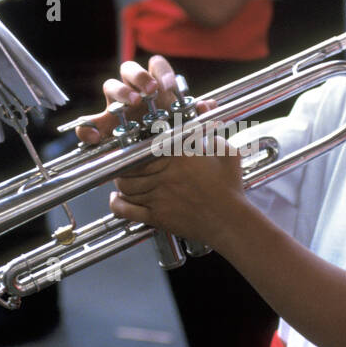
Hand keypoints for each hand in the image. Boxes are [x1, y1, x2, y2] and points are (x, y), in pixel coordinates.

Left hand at [73, 55, 238, 242]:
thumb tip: (207, 125)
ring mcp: (158, 197)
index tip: (135, 145)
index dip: (136, 145)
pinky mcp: (157, 217)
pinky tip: (115, 198)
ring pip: (125, 187)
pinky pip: (127, 211)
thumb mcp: (227, 154)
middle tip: (125, 163)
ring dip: (120, 182)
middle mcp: (165, 175)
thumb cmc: (230, 189)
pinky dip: (116, 204)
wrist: (229, 221)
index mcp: (179, 156)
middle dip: (124, 164)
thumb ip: (214, 136)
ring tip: (122, 178)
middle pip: (129, 166)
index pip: (146, 146)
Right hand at [74, 55, 218, 144]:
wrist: (157, 162)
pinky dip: (89, 127)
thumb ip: (196, 116)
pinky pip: (89, 123)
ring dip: (121, 91)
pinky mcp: (103, 126)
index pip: (156, 65)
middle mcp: (134, 91)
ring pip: (111, 86)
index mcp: (155, 87)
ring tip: (132, 103)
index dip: (161, 70)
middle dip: (140, 77)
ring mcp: (117, 106)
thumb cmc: (171, 136)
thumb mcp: (185, 127)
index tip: (167, 84)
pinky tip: (96, 137)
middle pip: (129, 69)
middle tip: (150, 91)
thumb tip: (207, 106)